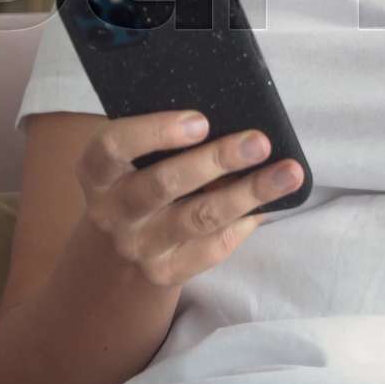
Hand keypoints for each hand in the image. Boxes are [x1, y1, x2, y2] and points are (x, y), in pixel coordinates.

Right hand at [74, 110, 303, 287]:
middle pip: (163, 185)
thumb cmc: (136, 179)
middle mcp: (112, 212)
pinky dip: (243, 224)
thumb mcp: (130, 156)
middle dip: (216, 161)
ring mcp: (139, 246)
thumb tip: (231, 110)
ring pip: (198, 219)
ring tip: (287, 173)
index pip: (113, 147)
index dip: (154, 132)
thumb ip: (161, 138)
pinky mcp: (165, 273)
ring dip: (247, 194)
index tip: (201, 119)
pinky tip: (266, 206)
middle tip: (259, 142)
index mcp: (97, 171)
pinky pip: (211, 249)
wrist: (118, 246)